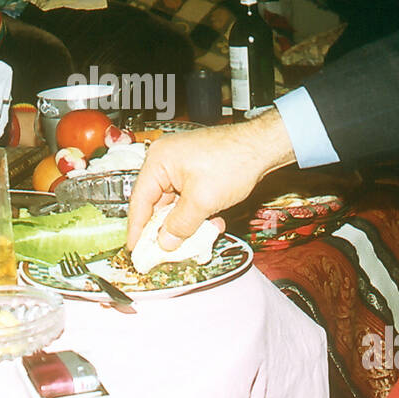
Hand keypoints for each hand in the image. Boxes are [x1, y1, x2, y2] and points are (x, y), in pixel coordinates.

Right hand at [126, 109, 295, 250]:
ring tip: (196, 239)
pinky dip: (197, 213)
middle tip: (163, 251)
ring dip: (186, 223)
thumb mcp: (202, 201)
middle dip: (165, 228)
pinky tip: (212, 223)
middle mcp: (167, 160)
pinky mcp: (198, 170)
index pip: (140, 200)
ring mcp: (182, 164)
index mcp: (159, 161)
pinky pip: (189, 197)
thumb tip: (165, 243)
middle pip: (157, 203)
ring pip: (176, 203)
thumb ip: (180, 225)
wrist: (264, 146)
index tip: (135, 248)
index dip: (137, 228)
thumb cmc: (234, 161)